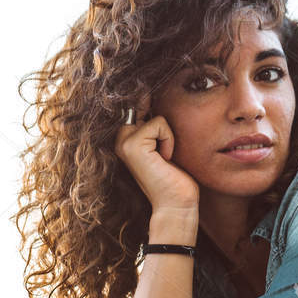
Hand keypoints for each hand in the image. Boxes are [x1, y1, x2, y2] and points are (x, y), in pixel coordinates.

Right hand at [114, 91, 199, 219]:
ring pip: (154, 117)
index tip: (153, 103)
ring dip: (167, 135)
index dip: (150, 104)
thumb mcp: (165, 144)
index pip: (138, 105)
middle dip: (162, 125)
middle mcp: (121, 139)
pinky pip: (158, 123)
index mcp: (127, 139)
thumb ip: (156, 124)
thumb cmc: (176, 178)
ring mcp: (123, 142)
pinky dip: (168, 140)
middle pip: (145, 106)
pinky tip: (165, 159)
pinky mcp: (132, 145)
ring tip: (164, 157)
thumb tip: (152, 93)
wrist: (176, 204)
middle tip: (164, 153)